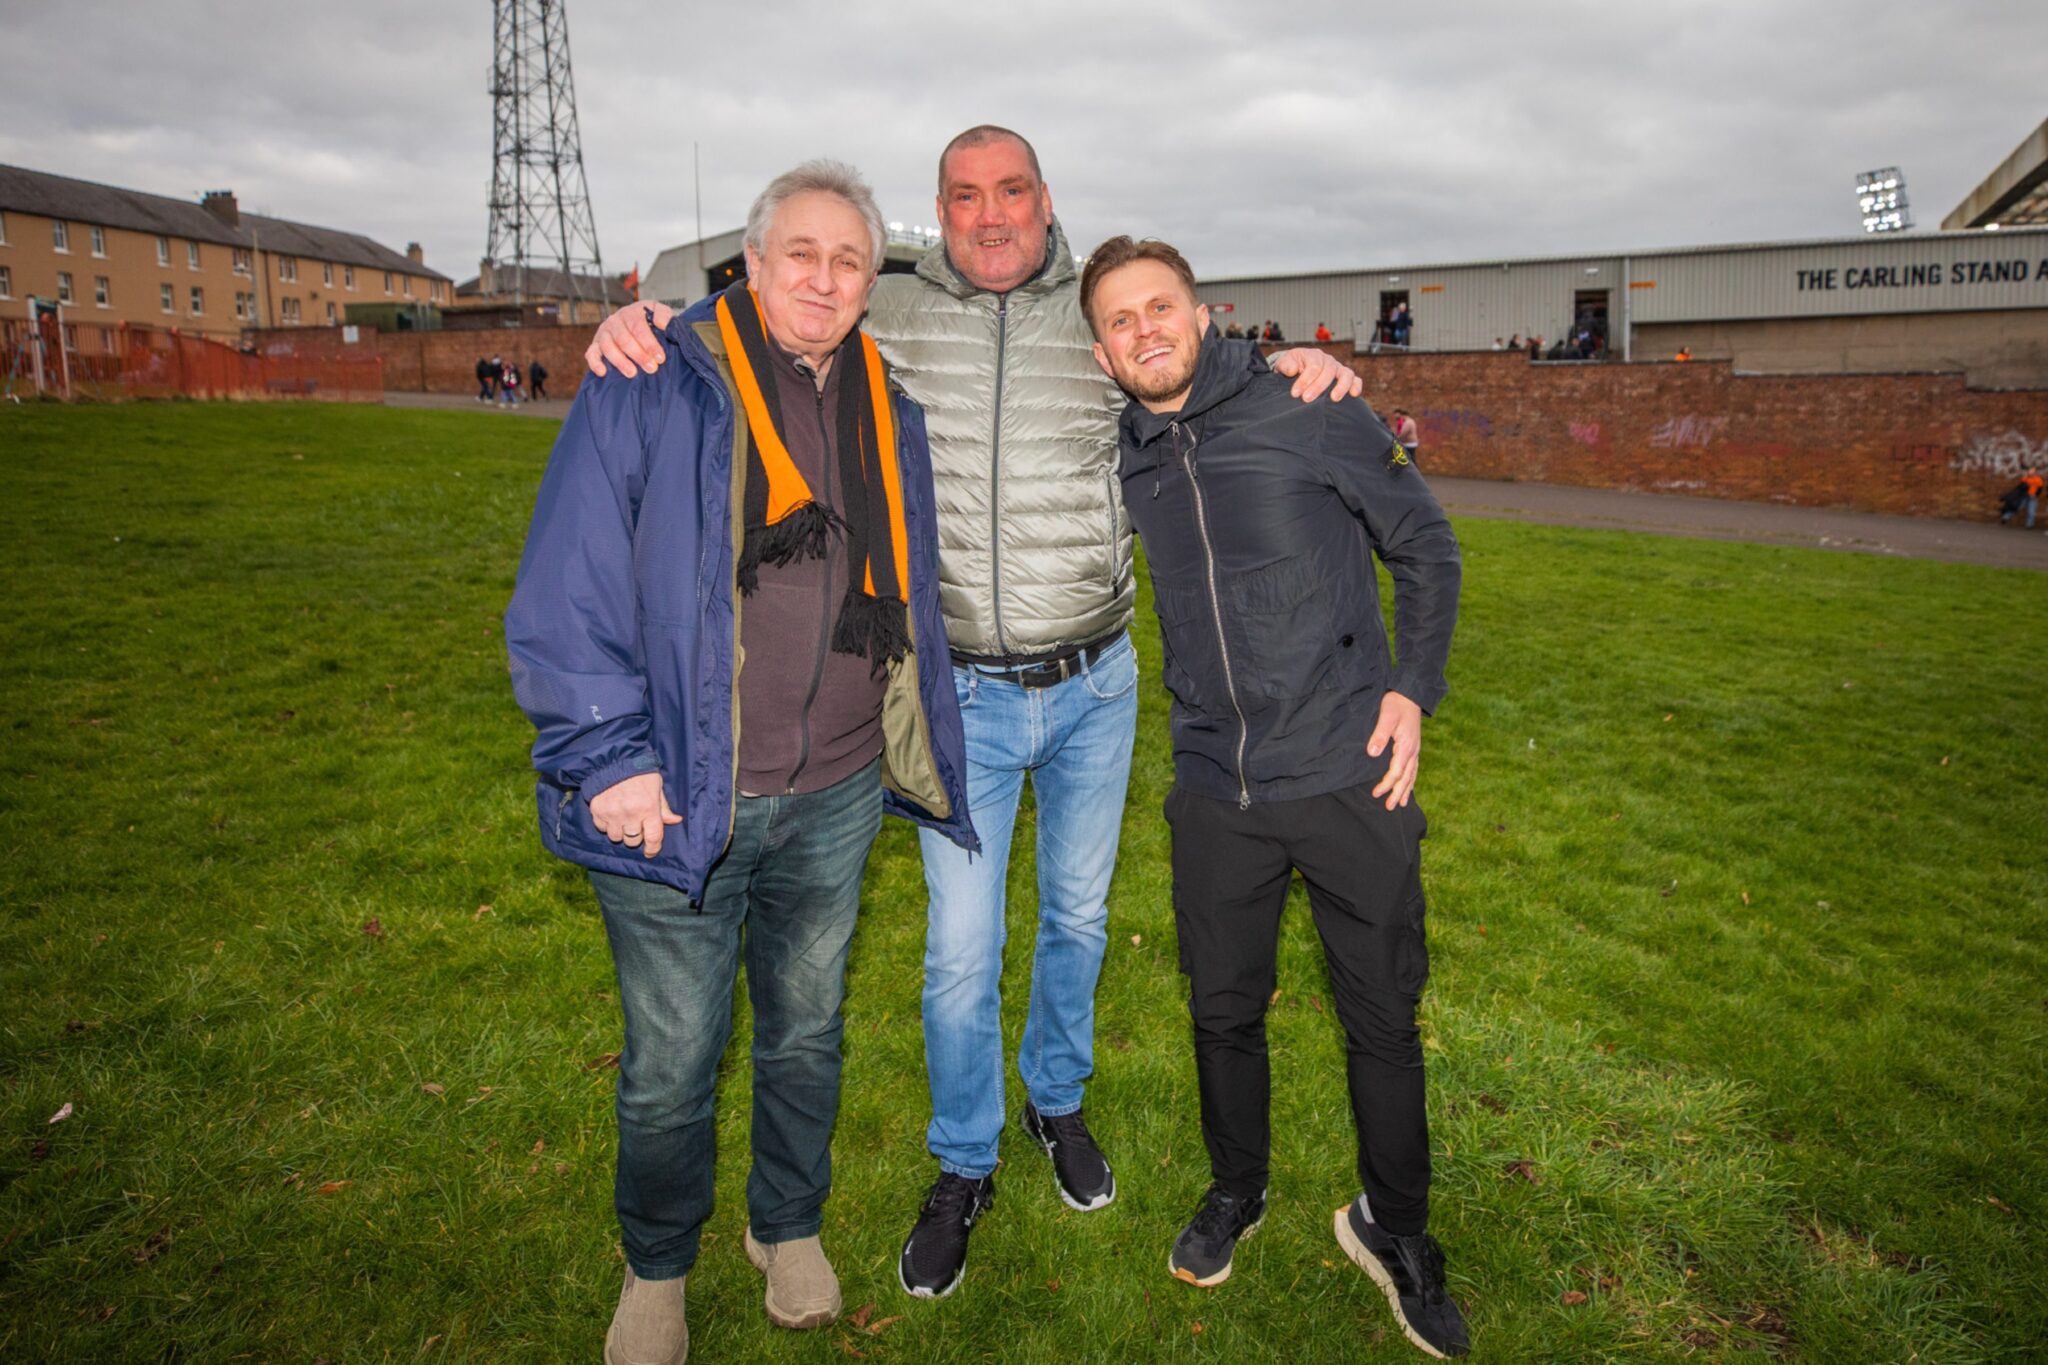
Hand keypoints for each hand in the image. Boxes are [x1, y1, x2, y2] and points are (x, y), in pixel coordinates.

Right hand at [585, 302, 674, 377]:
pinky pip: (591, 353)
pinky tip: (603, 372)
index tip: (660, 358)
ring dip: (620, 361)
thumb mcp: (658, 312)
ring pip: (608, 347)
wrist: (634, 322)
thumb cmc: (648, 321)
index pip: (638, 327)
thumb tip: (662, 324)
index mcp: (631, 313)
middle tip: (651, 368)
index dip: (649, 343)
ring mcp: (604, 333)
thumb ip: (664, 315)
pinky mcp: (596, 344)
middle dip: (638, 355)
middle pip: (624, 339)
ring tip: (632, 373)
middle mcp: (615, 321)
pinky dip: (595, 363)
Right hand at [589, 771, 682, 857]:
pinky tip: (611, 813)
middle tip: (636, 824)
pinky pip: (602, 828)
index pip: (653, 838)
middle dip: (636, 836)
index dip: (653, 848)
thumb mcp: (657, 786)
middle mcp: (630, 814)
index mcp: (648, 808)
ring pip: (616, 837)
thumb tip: (675, 821)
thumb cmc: (639, 772)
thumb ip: (664, 807)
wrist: (612, 759)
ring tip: (623, 819)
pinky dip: (607, 825)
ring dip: (620, 832)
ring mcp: (612, 813)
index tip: (650, 852)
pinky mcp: (597, 811)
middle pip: (633, 841)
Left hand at [1268, 347, 1363, 402]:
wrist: (1295, 369)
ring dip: (1341, 386)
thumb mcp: (1283, 364)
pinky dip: (1356, 386)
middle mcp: (1328, 360)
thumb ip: (1286, 365)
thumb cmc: (1290, 367)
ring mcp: (1338, 368)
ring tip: (1334, 398)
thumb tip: (1293, 370)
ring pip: (1346, 374)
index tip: (1295, 393)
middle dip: (1318, 386)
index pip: (1313, 366)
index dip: (1305, 380)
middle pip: (1328, 371)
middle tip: (1307, 399)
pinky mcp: (1344, 378)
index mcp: (1313, 355)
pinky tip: (1354, 394)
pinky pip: (1355, 379)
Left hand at [1366, 691, 1422, 809]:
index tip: (1376, 793)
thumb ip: (1380, 735)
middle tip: (1390, 807)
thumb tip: (1372, 753)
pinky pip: (1414, 768)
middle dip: (1398, 793)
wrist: (1410, 693)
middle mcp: (1413, 751)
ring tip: (1402, 804)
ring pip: (1412, 775)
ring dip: (1406, 790)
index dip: (1386, 784)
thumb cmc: (1396, 704)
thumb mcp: (1386, 717)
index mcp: (1406, 746)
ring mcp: (1415, 749)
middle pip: (1406, 778)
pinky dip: (1411, 780)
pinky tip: (1408, 785)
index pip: (1396, 771)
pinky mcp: (1414, 746)